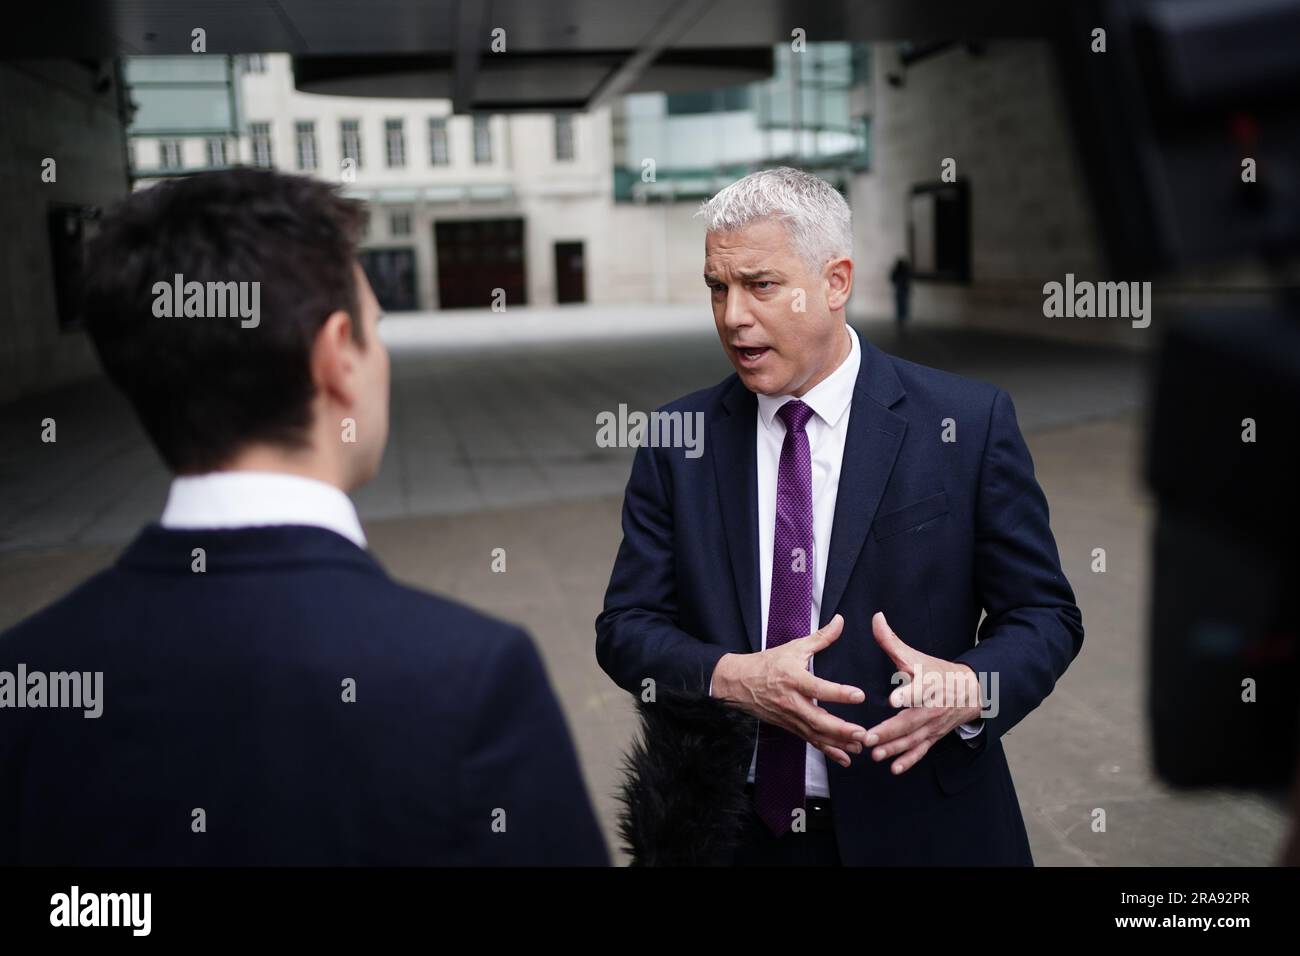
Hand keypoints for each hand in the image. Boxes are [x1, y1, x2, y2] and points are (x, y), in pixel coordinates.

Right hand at [710, 614, 868, 767]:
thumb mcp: (793, 647)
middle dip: (841, 729)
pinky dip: (828, 751)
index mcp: (793, 679)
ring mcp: (790, 717)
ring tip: (860, 746)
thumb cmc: (767, 664)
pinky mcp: (790, 727)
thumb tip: (840, 621)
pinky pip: (811, 741)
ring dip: (838, 743)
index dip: (838, 693)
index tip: (858, 695)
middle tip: (862, 733)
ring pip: (816, 734)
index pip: (818, 688)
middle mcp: (792, 701)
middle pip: (817, 719)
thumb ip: (820, 637)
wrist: (738, 683)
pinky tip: (845, 758)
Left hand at [865, 611, 983, 775]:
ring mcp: (933, 725)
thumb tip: (875, 617)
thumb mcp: (916, 655)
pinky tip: (894, 769)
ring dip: (894, 748)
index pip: (918, 690)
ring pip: (912, 739)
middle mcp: (931, 707)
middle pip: (910, 720)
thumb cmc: (937, 672)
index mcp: (927, 685)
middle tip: (869, 738)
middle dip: (890, 731)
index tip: (894, 700)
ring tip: (875, 754)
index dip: (907, 694)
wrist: (970, 691)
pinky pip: (921, 750)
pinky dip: (909, 760)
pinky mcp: (933, 736)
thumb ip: (891, 640)